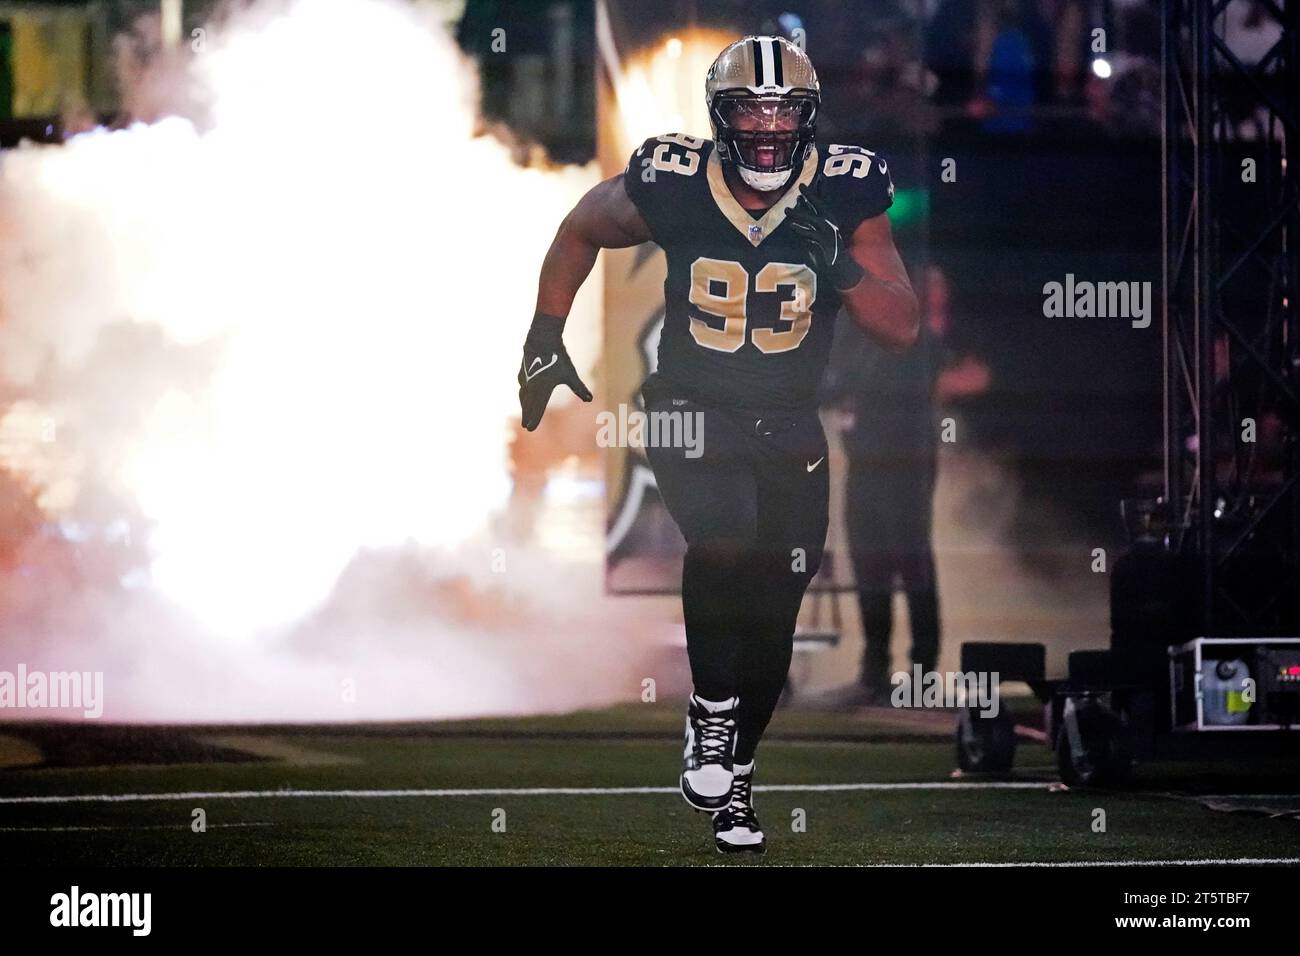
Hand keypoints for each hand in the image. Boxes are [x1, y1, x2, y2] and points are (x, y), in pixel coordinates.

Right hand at [518, 314, 591, 430]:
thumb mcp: (570, 374)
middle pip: (527, 405)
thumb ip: (579, 388)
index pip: (537, 409)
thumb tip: (590, 400)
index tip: (530, 428)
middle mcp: (531, 387)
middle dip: (527, 416)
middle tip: (525, 426)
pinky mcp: (523, 371)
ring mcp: (525, 379)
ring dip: (523, 405)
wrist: (541, 340)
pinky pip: (522, 386)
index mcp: (542, 391)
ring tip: (524, 412)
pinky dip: (522, 393)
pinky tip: (523, 392)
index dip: (534, 419)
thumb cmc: (557, 357)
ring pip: (523, 396)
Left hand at [786, 183, 864, 291]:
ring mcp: (827, 233)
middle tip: (800, 187)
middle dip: (810, 196)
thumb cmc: (829, 252)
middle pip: (819, 207)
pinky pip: (810, 234)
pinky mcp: (823, 243)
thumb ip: (812, 225)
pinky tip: (791, 226)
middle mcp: (831, 224)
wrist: (839, 267)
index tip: (812, 182)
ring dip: (798, 214)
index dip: (817, 192)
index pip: (823, 204)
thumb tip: (800, 215)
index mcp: (831, 221)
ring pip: (811, 220)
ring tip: (786, 210)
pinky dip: (800, 230)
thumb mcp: (821, 236)